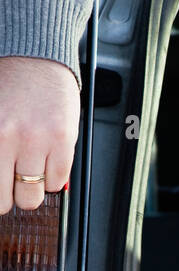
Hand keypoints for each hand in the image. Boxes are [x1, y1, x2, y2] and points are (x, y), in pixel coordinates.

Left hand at [0, 56, 80, 211]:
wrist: (35, 54)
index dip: (1, 193)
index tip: (4, 187)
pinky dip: (54, 176)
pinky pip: (58, 181)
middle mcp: (11, 138)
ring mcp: (38, 140)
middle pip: (13, 199)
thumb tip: (3, 183)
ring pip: (35, 195)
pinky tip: (48, 157)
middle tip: (17, 177)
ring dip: (35, 186)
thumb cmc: (10, 83)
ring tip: (33, 165)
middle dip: (15, 192)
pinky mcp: (63, 139)